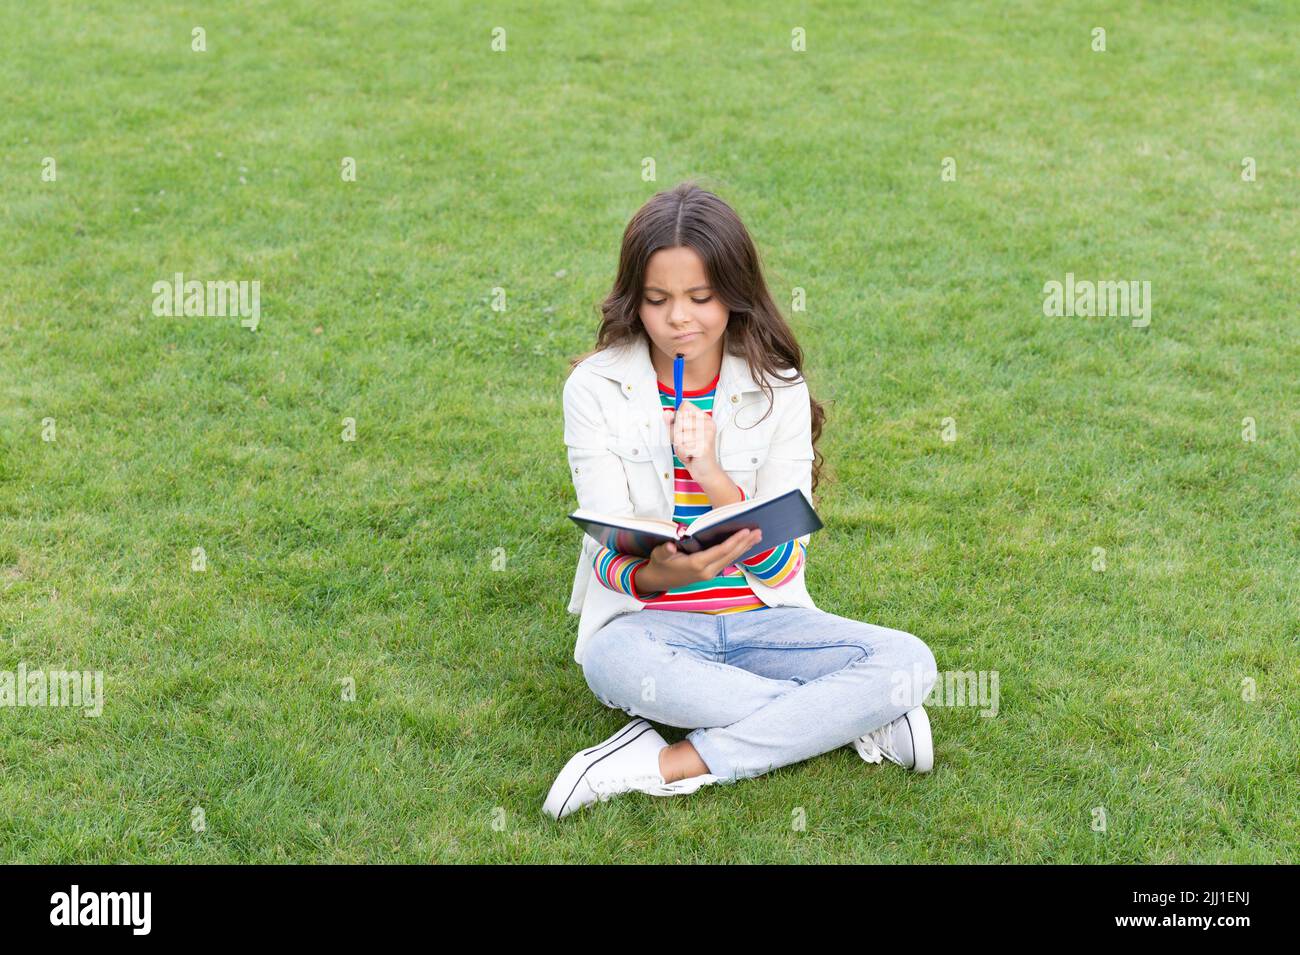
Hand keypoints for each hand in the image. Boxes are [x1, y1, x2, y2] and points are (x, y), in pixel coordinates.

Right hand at [636, 527, 762, 593]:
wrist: (658, 580)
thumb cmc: (660, 564)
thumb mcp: (659, 555)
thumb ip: (665, 551)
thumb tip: (670, 546)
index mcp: (696, 565)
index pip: (720, 551)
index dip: (734, 541)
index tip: (746, 531)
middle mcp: (706, 571)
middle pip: (730, 555)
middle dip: (745, 543)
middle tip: (759, 532)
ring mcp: (709, 574)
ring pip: (731, 559)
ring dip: (744, 548)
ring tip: (757, 537)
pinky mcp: (710, 573)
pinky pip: (727, 561)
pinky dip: (737, 552)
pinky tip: (745, 545)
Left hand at [662, 402, 719, 481]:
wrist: (706, 471)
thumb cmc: (694, 452)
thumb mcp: (681, 435)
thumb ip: (673, 423)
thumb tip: (666, 413)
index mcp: (704, 418)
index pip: (684, 406)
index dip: (678, 418)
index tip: (684, 428)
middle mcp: (708, 424)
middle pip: (679, 421)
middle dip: (676, 435)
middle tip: (687, 443)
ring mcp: (707, 435)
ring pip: (678, 436)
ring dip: (679, 447)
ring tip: (689, 450)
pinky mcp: (704, 447)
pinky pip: (681, 448)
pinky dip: (682, 455)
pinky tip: (691, 456)